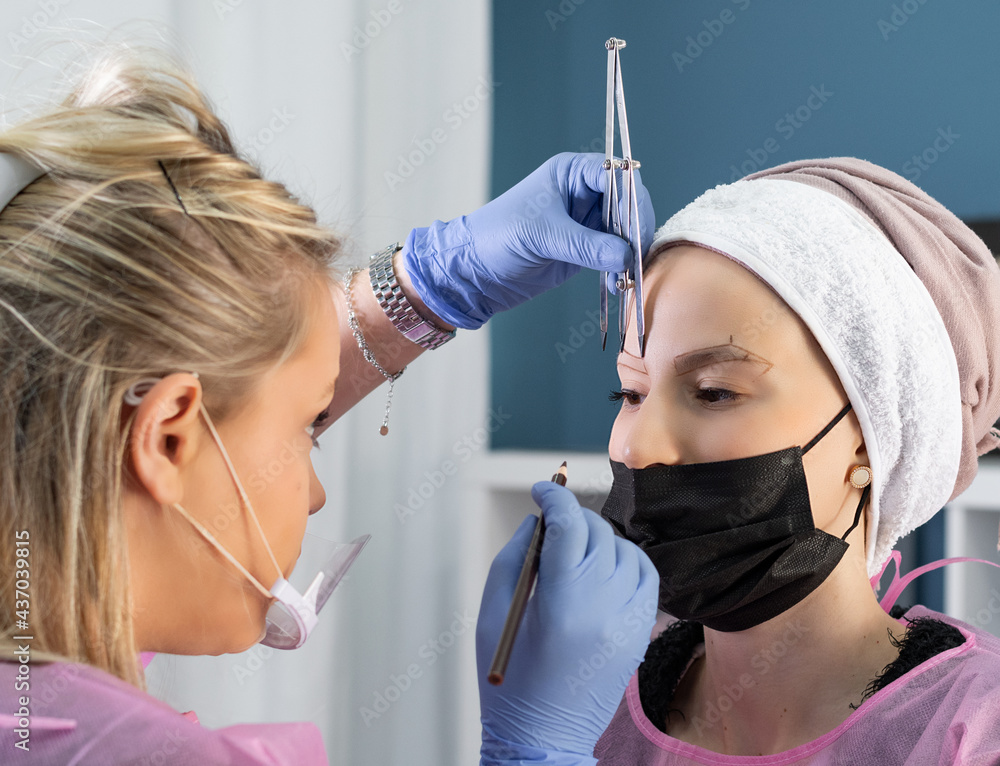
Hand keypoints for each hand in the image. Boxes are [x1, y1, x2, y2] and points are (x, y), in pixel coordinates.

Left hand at [402, 152, 654, 329]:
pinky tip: (617, 285)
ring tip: (627, 277)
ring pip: (625, 232)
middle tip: (636, 259)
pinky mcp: (585, 249)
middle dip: (635, 231)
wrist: (475, 271)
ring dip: (630, 254)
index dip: (633, 201)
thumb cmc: (498, 237)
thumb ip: (587, 245)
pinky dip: (620, 269)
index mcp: (572, 173)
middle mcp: (583, 194)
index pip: (618, 177)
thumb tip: (626, 255)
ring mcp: (586, 222)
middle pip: (628, 205)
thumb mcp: (543, 237)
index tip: (638, 231)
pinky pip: (613, 256)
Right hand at [477, 482, 658, 763]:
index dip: (554, 497)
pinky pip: (646, 576)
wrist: (543, 736)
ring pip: (625, 549)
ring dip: (600, 539)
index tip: (541, 489)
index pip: (568, 525)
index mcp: (560, 602)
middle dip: (572, 519)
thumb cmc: (508, 676)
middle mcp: (602, 607)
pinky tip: (605, 568)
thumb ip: (515, 557)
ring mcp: (628, 621)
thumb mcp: (492, 613)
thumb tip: (537, 521)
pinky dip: (628, 561)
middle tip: (551, 527)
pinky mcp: (640, 633)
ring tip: (575, 552)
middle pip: (596, 532)